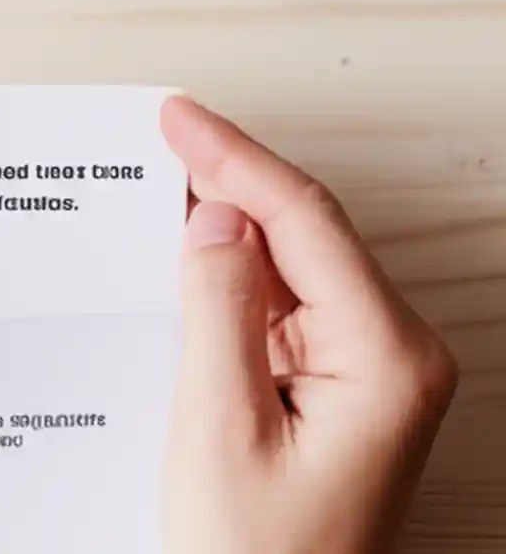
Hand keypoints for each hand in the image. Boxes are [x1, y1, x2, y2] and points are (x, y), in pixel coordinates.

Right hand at [160, 98, 458, 553]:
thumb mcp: (221, 433)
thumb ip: (220, 315)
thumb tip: (214, 223)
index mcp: (383, 359)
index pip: (303, 224)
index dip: (234, 160)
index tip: (179, 119)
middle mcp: (390, 354)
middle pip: (305, 233)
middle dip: (231, 179)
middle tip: (165, 136)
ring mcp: (365, 369)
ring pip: (291, 265)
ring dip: (228, 226)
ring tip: (164, 183)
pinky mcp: (334, 385)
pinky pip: (281, 307)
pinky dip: (232, 277)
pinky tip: (190, 258)